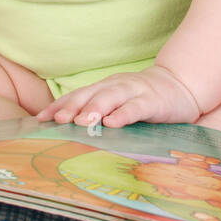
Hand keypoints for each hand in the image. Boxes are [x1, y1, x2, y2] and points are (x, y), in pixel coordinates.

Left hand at [35, 64, 201, 128]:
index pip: (77, 96)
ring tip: (82, 121)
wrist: (180, 86)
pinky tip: (114, 123)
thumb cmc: (142, 100)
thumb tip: (66, 133)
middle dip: (72, 107)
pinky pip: (137, 107)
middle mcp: (115, 87)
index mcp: (103, 88)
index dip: (59, 106)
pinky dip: (124, 114)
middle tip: (58, 121)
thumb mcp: (117, 105)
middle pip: (90, 94)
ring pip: (112, 97)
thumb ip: (97, 114)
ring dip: (95, 108)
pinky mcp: (154, 101)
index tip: (40, 120)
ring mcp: (135, 92)